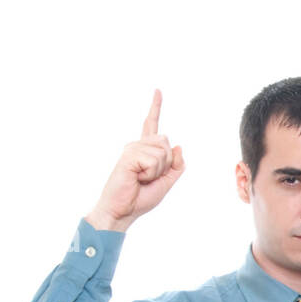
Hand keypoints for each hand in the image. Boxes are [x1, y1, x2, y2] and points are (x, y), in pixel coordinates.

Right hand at [86, 89, 185, 231]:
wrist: (122, 211)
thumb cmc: (140, 198)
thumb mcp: (166, 182)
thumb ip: (176, 165)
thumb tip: (178, 145)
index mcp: (145, 150)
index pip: (151, 125)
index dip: (155, 107)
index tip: (158, 90)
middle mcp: (137, 145)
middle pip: (167, 142)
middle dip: (166, 164)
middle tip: (148, 178)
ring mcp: (132, 149)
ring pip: (163, 152)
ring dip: (158, 171)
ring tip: (141, 179)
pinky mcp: (129, 155)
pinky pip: (154, 160)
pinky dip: (150, 173)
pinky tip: (136, 178)